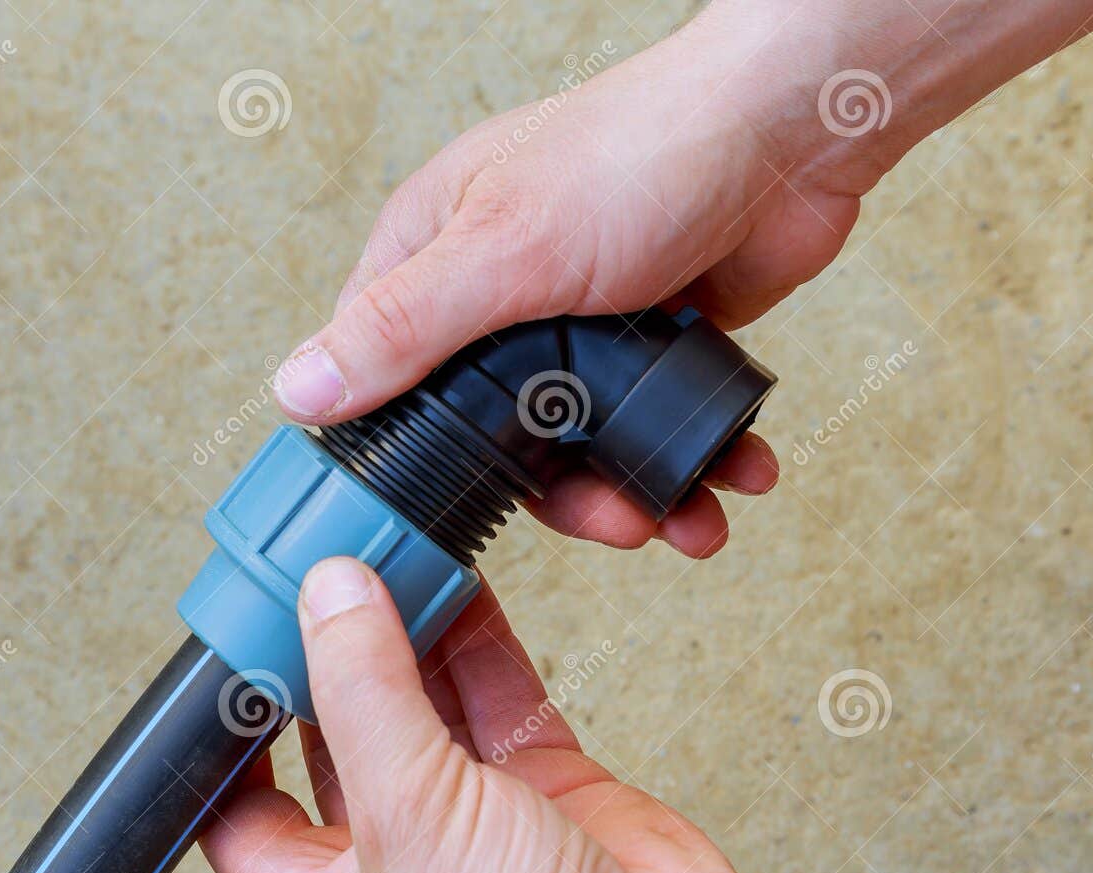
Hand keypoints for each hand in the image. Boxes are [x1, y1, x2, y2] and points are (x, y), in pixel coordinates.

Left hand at [201, 558, 1092, 872]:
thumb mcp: (408, 818)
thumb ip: (363, 695)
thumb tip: (329, 598)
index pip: (243, 810)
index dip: (226, 739)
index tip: (230, 657)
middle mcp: (393, 856)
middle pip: (337, 734)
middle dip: (325, 657)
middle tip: (315, 579)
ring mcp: (472, 816)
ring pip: (420, 699)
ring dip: (404, 631)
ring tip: (384, 559)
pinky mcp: (542, 784)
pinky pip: (495, 692)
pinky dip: (478, 636)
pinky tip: (459, 583)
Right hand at [268, 4, 846, 556]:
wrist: (792, 129)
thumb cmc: (645, 149)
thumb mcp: (505, 248)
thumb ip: (404, 326)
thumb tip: (300, 388)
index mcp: (438, 254)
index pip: (384, 376)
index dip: (409, 456)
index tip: (446, 519)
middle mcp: (500, 293)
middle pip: (498, 435)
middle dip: (562, 497)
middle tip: (614, 523)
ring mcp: (581, 321)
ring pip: (583, 444)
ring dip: (640, 491)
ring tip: (689, 517)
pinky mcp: (653, 339)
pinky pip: (655, 425)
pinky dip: (694, 459)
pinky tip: (731, 472)